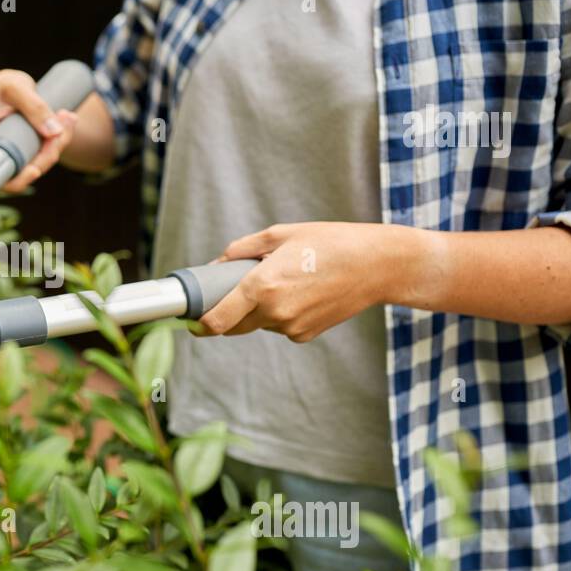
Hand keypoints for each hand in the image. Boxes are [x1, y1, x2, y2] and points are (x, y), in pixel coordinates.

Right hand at [0, 69, 78, 191]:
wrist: (13, 86)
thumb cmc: (7, 85)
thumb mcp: (16, 87)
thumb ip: (34, 106)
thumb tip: (54, 132)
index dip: (15, 179)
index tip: (35, 170)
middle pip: (22, 172)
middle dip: (47, 156)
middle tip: (63, 128)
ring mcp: (11, 156)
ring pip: (38, 165)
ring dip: (58, 145)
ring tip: (67, 117)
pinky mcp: (25, 155)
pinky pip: (45, 156)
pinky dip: (60, 141)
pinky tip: (68, 120)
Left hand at [199, 222, 421, 341]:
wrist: (378, 266)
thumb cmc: (330, 242)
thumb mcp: (281, 235)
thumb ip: (242, 250)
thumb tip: (216, 263)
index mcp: (262, 286)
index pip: (218, 320)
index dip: (200, 324)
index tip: (192, 321)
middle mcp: (274, 312)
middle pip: (233, 326)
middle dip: (225, 314)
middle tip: (229, 293)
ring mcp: (291, 327)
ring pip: (258, 324)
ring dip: (258, 309)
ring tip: (283, 280)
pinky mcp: (305, 335)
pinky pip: (280, 326)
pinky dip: (280, 313)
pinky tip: (301, 291)